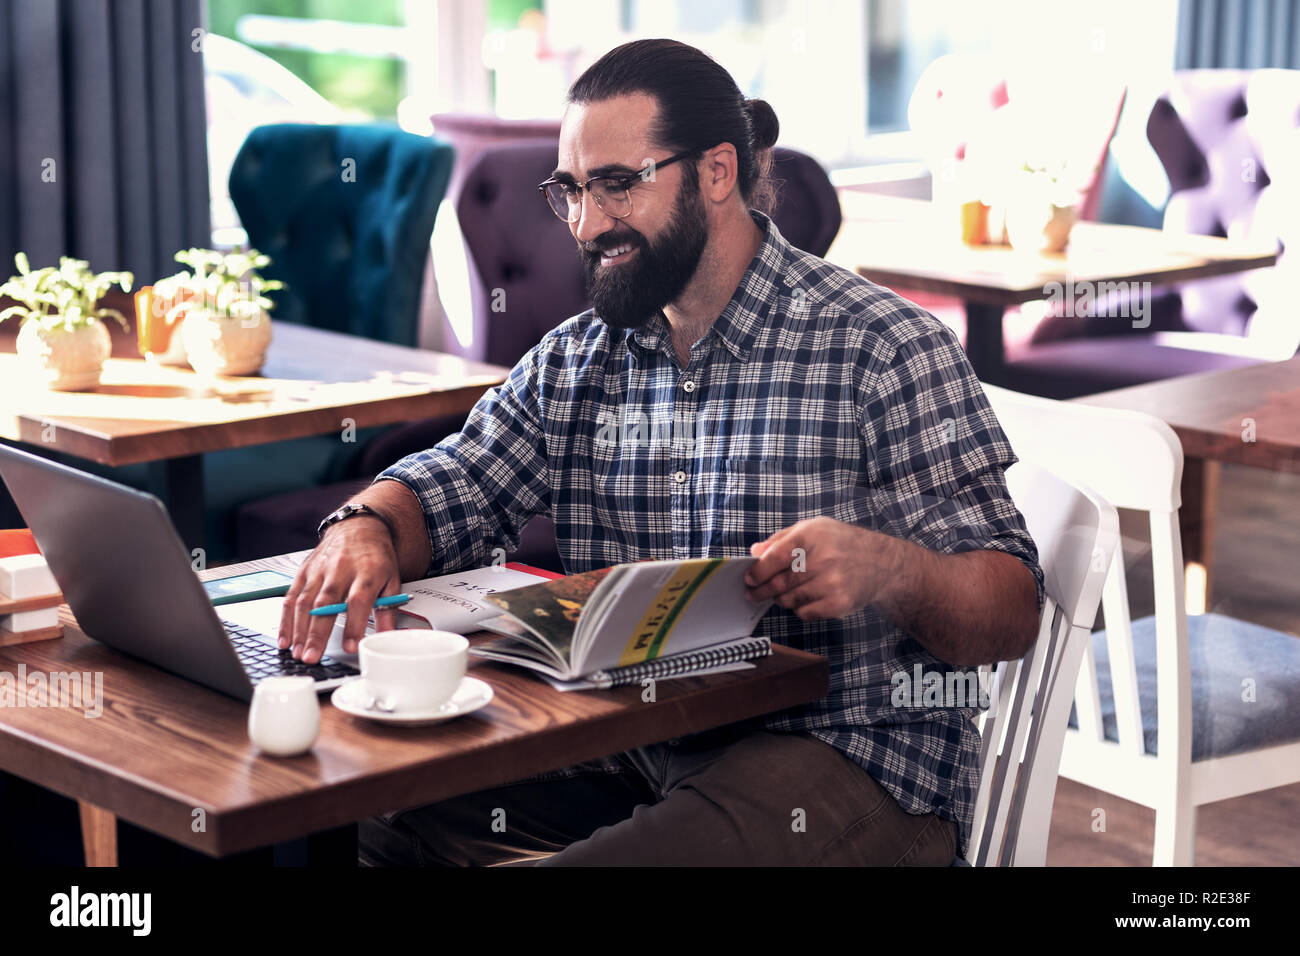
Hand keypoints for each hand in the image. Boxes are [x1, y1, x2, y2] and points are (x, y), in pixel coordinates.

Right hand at [278, 517, 402, 662]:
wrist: (359, 528)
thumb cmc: (375, 557)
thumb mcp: (392, 580)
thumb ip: (389, 610)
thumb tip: (388, 637)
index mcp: (367, 572)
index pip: (358, 600)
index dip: (353, 625)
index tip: (350, 646)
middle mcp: (341, 570)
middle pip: (326, 603)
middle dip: (317, 633)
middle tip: (312, 657)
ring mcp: (319, 570)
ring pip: (305, 602)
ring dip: (299, 630)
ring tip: (298, 653)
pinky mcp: (304, 572)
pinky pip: (291, 597)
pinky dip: (285, 619)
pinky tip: (286, 638)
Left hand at [743, 517, 895, 620]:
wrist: (880, 562)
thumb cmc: (839, 543)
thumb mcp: (812, 529)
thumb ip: (780, 540)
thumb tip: (755, 553)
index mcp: (813, 535)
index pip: (776, 556)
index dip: (758, 571)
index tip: (748, 578)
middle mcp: (824, 559)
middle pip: (780, 583)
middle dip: (761, 590)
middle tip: (753, 593)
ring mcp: (832, 583)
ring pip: (789, 600)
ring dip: (782, 598)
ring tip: (787, 590)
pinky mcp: (839, 604)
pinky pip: (804, 613)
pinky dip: (800, 608)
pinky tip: (809, 597)